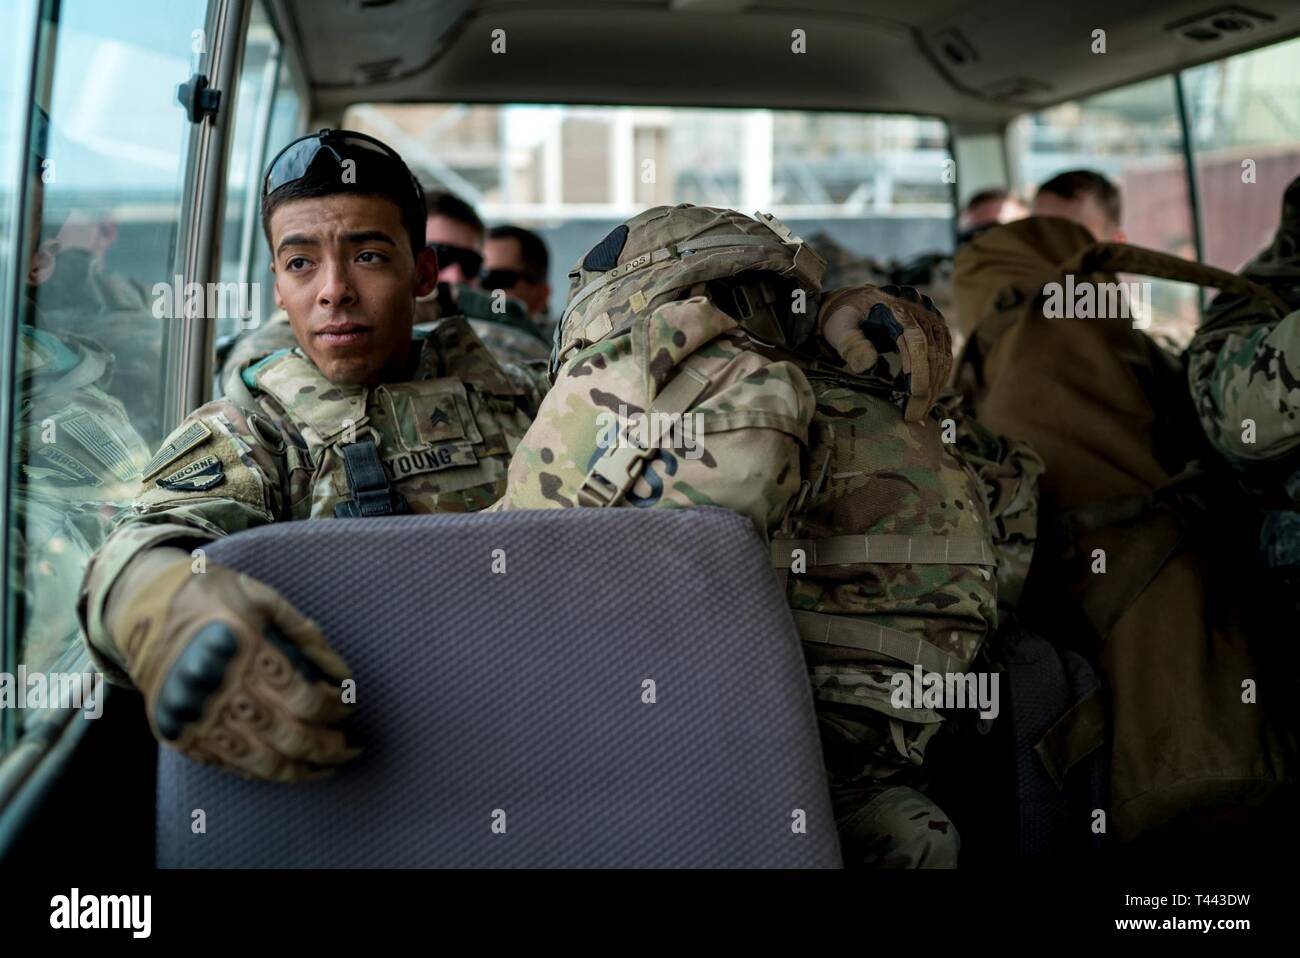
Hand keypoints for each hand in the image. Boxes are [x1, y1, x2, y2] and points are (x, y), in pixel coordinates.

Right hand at [111, 558, 359, 781]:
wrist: (140, 609)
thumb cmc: (212, 597)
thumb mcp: (263, 598)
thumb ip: (306, 634)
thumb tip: (343, 675)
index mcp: (242, 648)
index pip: (303, 697)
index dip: (334, 708)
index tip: (348, 706)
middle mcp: (217, 686)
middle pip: (288, 735)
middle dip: (328, 747)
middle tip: (350, 747)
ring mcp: (196, 716)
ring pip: (262, 761)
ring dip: (304, 769)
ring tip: (330, 766)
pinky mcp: (179, 734)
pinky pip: (232, 765)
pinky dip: (267, 772)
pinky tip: (292, 768)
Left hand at [818, 284, 952, 419]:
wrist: (851, 303)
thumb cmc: (843, 318)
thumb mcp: (839, 328)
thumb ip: (851, 344)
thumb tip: (868, 364)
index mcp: (899, 308)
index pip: (917, 342)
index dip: (919, 372)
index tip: (915, 398)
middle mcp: (921, 311)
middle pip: (933, 353)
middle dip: (927, 388)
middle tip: (914, 417)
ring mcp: (931, 320)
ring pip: (942, 358)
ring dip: (934, 388)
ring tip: (918, 412)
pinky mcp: (935, 330)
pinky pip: (943, 357)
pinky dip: (936, 379)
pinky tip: (924, 397)